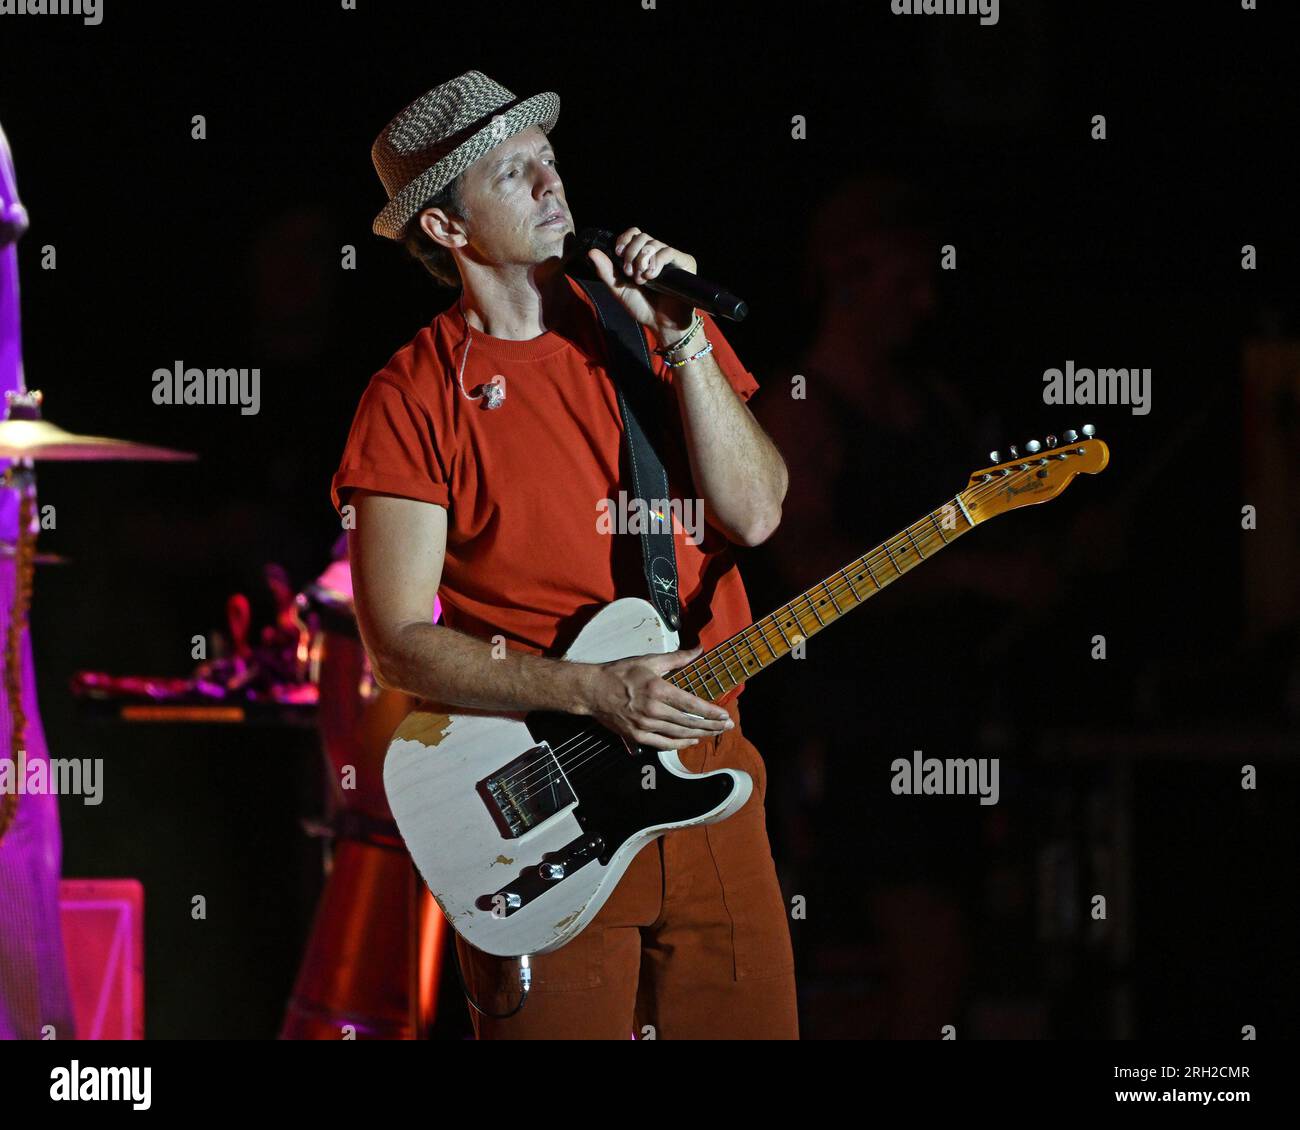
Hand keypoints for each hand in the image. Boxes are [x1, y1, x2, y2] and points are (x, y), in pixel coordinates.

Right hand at [576, 644, 733, 750]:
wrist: (592, 690)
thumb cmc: (620, 673)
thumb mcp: (649, 660)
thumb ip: (676, 658)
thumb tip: (698, 650)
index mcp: (657, 689)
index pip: (691, 704)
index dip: (711, 712)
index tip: (725, 715)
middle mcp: (653, 710)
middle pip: (688, 722)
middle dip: (711, 725)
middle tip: (726, 726)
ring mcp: (644, 725)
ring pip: (678, 734)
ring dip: (699, 735)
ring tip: (714, 733)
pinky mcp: (636, 736)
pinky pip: (662, 744)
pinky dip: (679, 744)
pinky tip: (691, 741)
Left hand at [586, 226, 696, 338]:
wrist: (661, 323)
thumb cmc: (642, 307)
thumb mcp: (619, 289)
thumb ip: (606, 271)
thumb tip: (591, 251)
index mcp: (641, 257)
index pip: (634, 234)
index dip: (625, 239)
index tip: (618, 253)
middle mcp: (656, 254)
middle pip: (642, 236)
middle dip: (631, 253)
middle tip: (629, 273)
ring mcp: (670, 257)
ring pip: (653, 243)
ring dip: (642, 261)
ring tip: (642, 280)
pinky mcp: (684, 262)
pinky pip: (668, 252)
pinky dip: (657, 262)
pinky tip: (652, 277)